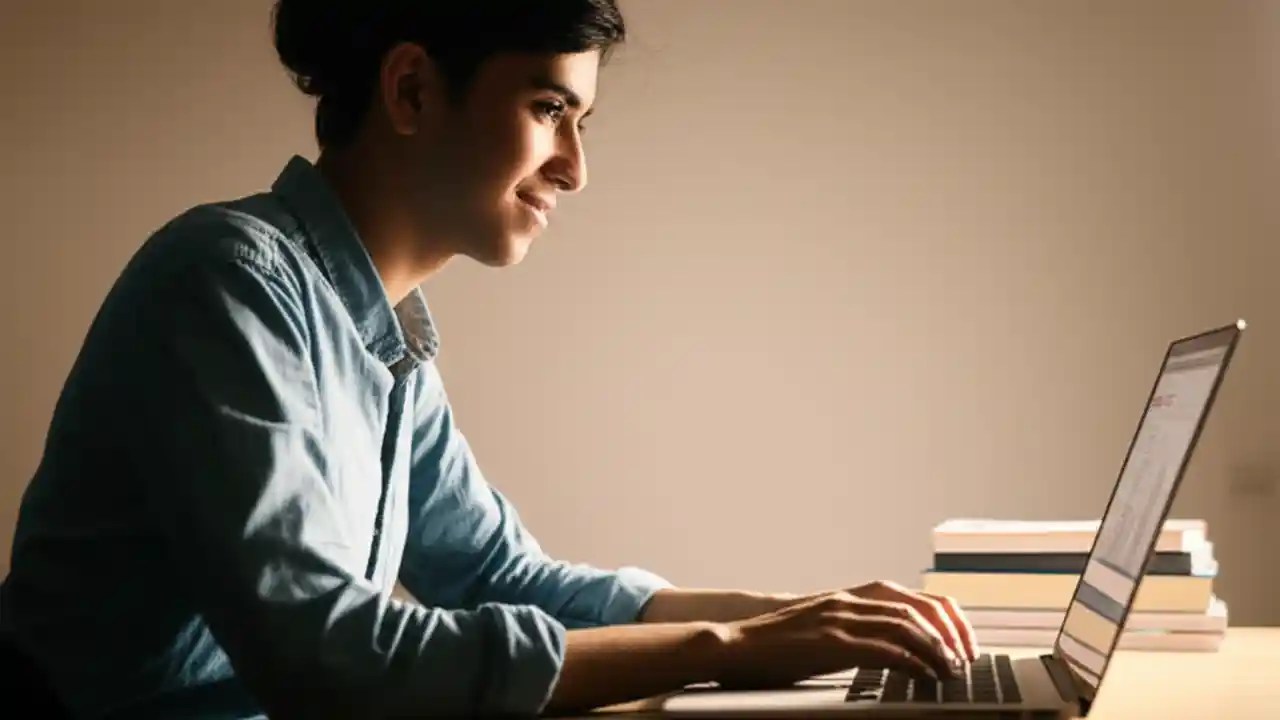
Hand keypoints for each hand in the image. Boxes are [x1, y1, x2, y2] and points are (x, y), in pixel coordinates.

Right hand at [713, 589, 966, 688]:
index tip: (963, 642)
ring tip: (949, 671)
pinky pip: (882, 647)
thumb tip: (898, 650)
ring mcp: (839, 619)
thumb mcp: (823, 629)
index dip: (945, 617)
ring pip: (905, 624)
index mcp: (849, 596)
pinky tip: (923, 675)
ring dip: (935, 649)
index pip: (913, 596)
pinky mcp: (830, 642)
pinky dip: (910, 660)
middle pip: (917, 607)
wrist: (735, 645)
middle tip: (965, 659)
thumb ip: (856, 630)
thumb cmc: (777, 644)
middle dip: (949, 633)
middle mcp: (848, 601)